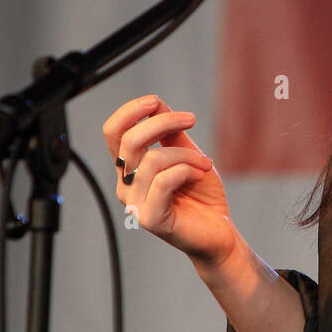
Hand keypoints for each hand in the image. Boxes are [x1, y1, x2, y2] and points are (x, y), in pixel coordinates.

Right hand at [102, 94, 238, 269]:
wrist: (218, 230)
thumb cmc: (201, 193)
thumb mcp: (187, 153)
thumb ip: (170, 132)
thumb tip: (156, 104)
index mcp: (129, 167)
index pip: (112, 133)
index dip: (129, 112)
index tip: (155, 101)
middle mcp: (126, 184)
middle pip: (129, 141)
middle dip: (162, 122)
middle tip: (190, 120)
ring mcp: (135, 203)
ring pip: (152, 159)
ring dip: (186, 155)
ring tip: (204, 164)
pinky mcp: (150, 218)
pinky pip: (163, 181)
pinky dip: (186, 170)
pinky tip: (199, 175)